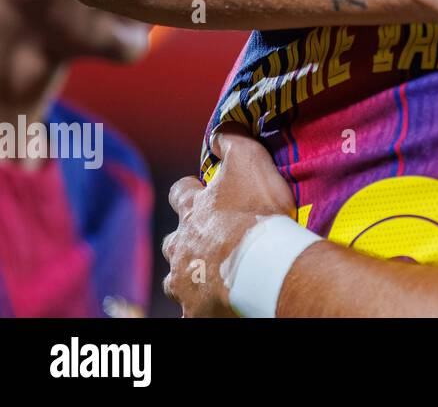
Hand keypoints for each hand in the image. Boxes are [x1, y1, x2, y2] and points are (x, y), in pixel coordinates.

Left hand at [162, 126, 297, 316]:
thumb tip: (220, 130)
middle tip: (214, 240)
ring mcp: (184, 281)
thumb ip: (232, 141)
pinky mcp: (194, 310)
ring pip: (178, 278)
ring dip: (193, 274)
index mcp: (192, 210)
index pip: (180, 193)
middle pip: (174, 240)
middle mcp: (180, 245)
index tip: (203, 189)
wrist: (260, 267)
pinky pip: (194, 308)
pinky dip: (205, 304)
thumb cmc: (255, 213)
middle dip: (188, 239)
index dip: (191, 190)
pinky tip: (221, 301)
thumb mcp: (249, 161)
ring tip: (216, 275)